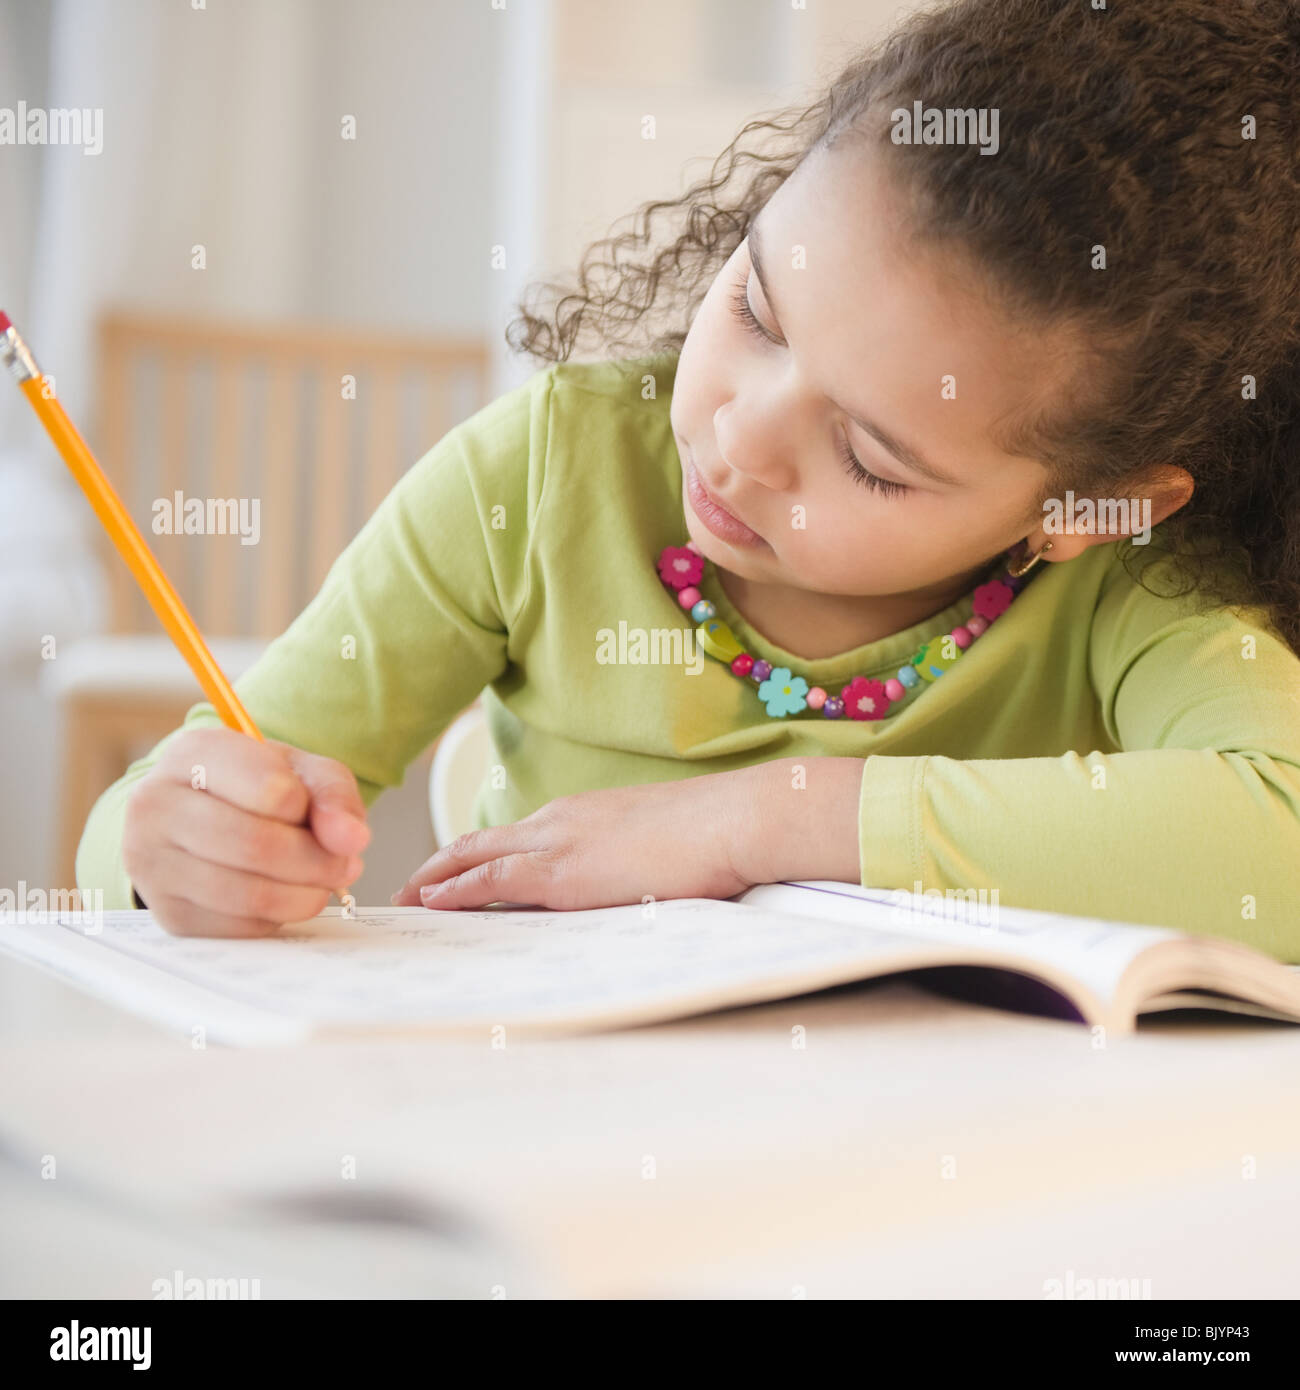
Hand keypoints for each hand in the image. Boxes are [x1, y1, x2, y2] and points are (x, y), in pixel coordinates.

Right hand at [122, 728, 370, 935]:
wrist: (206, 814)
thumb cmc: (257, 787)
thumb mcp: (302, 772)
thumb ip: (333, 796)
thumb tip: (351, 839)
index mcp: (194, 753)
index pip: (270, 790)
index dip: (310, 810)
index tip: (324, 817)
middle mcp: (156, 805)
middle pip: (257, 846)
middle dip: (318, 861)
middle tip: (345, 864)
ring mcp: (153, 863)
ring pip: (247, 893)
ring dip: (305, 895)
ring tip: (322, 881)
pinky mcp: (168, 913)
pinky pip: (238, 927)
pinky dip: (277, 918)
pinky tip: (285, 896)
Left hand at [392, 765, 775, 911]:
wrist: (732, 820)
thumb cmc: (712, 835)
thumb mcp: (655, 844)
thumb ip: (623, 860)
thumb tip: (618, 884)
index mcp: (582, 815)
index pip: (513, 836)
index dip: (475, 856)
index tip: (451, 874)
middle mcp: (559, 821)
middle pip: (479, 841)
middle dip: (437, 866)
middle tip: (407, 890)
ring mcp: (559, 842)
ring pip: (473, 857)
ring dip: (433, 880)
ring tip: (403, 903)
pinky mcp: (563, 871)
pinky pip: (492, 881)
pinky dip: (456, 892)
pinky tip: (433, 904)